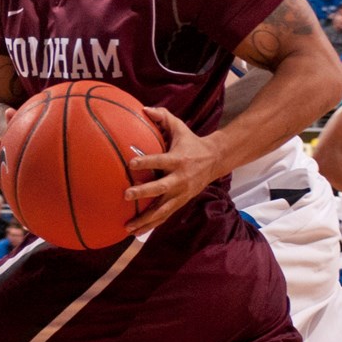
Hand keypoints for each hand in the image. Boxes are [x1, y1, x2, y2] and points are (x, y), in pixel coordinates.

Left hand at [126, 108, 221, 234]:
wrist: (215, 161)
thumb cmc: (191, 142)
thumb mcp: (180, 128)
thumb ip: (163, 117)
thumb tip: (143, 108)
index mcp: (178, 160)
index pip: (160, 161)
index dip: (146, 162)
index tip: (130, 164)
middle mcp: (179, 179)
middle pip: (160, 189)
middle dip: (143, 193)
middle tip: (126, 195)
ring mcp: (180, 194)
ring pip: (162, 210)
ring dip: (145, 220)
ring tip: (127, 227)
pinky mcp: (180, 203)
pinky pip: (164, 217)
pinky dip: (150, 225)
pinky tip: (136, 233)